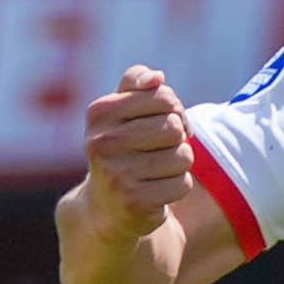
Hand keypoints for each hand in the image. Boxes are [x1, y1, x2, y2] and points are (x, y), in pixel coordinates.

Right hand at [73, 66, 195, 240]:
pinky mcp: (135, 203)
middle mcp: (102, 143)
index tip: (162, 122)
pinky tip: (157, 190)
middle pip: (174, 127)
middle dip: (176, 138)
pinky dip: (177, 187)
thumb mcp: (121, 110)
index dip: (174, 109)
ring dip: (179, 164)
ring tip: (157, 170)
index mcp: (99, 113)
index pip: (164, 97)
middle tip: (160, 149)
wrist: (105, 206)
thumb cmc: (122, 148)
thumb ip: (136, 82)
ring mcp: (117, 174)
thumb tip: (156, 77)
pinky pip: (182, 184)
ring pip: (183, 156)